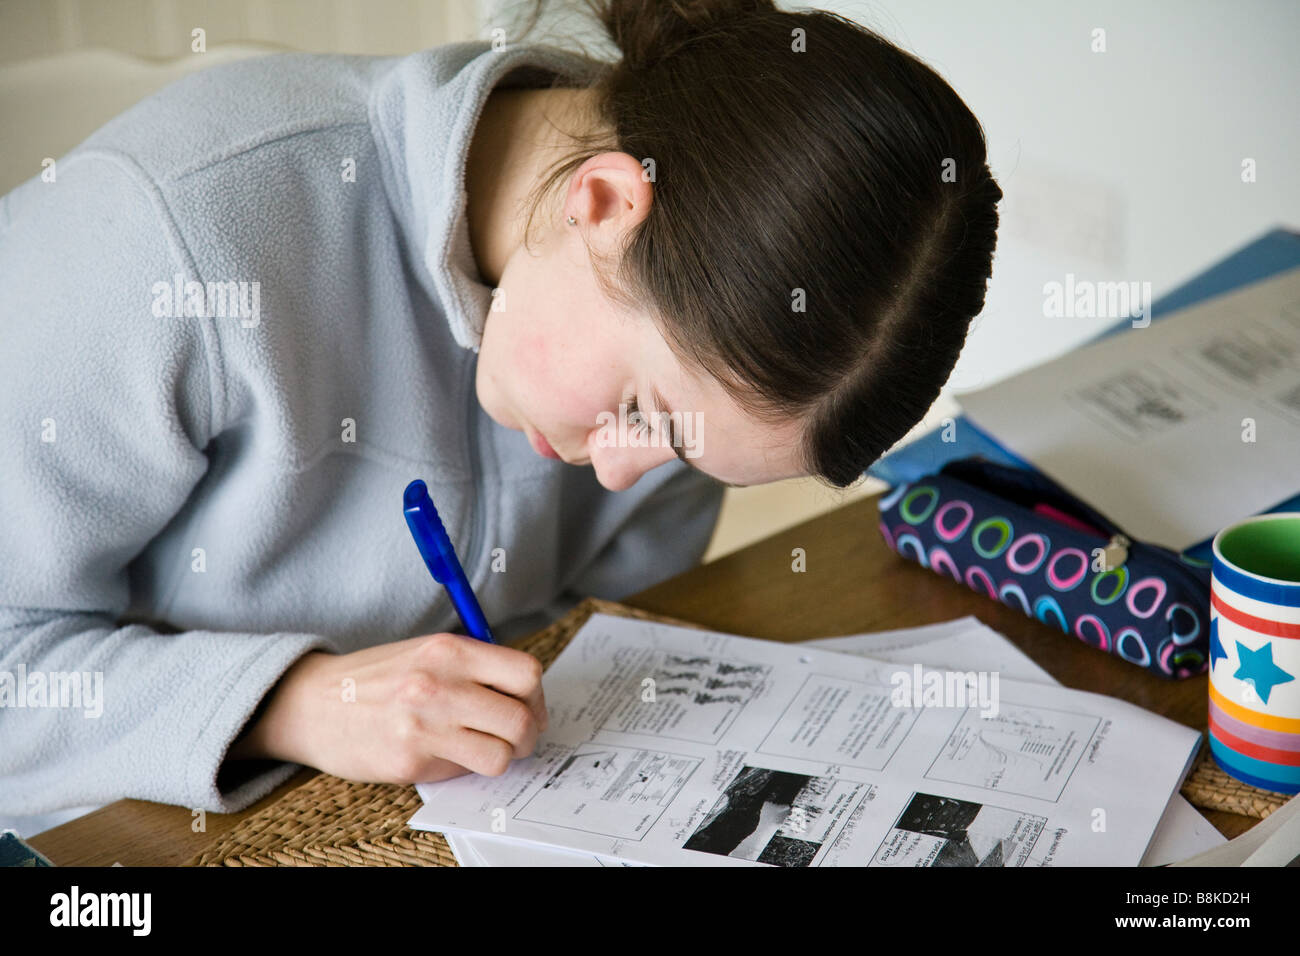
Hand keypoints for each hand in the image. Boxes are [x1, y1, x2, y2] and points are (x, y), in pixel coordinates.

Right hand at [228, 632, 548, 784]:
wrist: (315, 703)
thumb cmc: (378, 679)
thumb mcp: (428, 652)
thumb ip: (475, 667)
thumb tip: (526, 696)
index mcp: (449, 650)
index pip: (525, 674)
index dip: (536, 697)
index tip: (530, 708)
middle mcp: (439, 683)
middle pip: (521, 718)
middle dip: (527, 734)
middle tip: (516, 738)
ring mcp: (424, 724)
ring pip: (501, 754)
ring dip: (502, 756)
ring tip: (487, 749)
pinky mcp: (410, 760)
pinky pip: (464, 770)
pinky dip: (465, 766)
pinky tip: (447, 753)